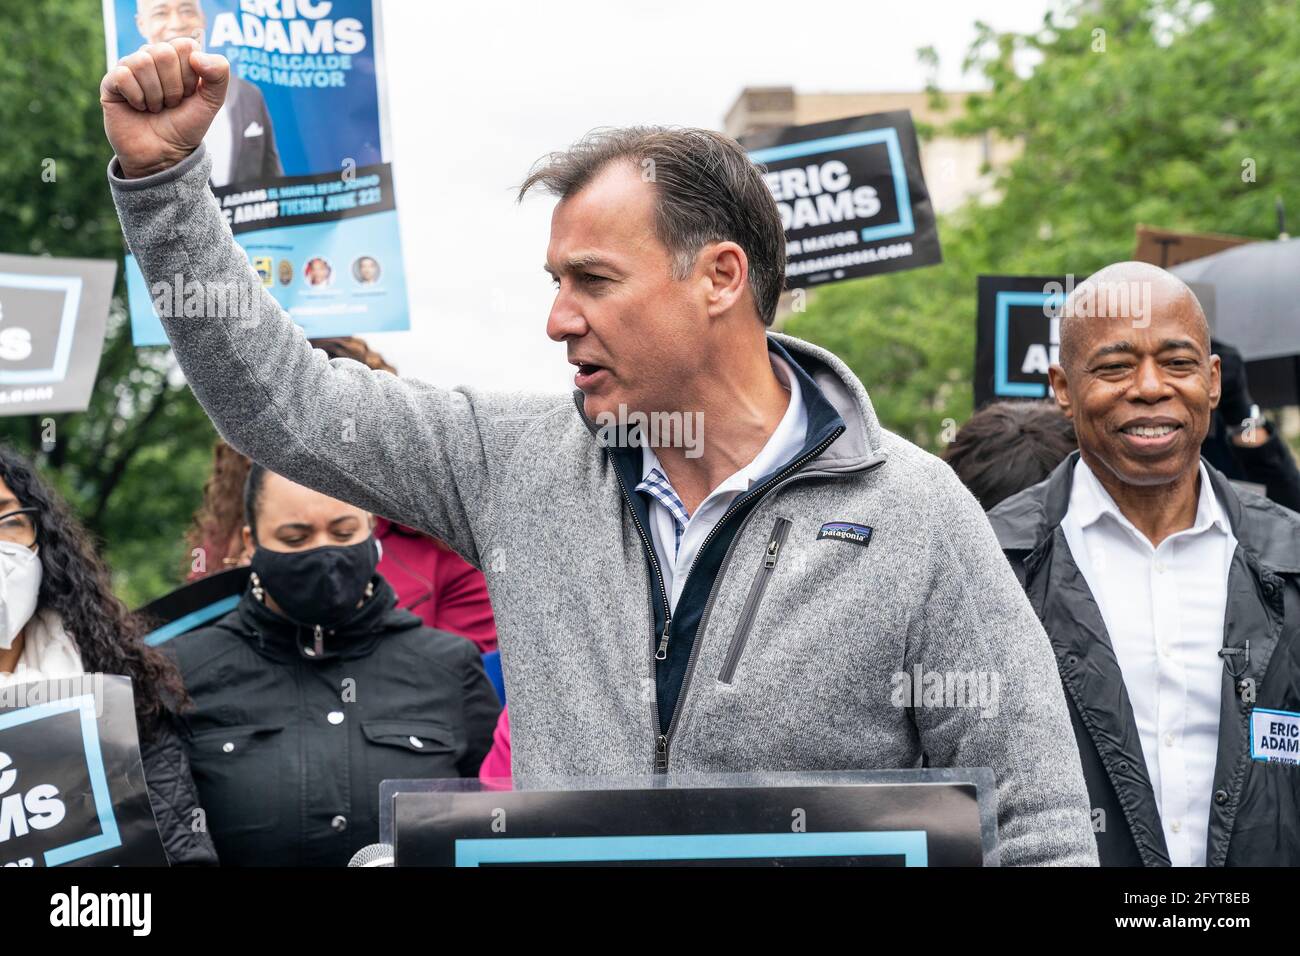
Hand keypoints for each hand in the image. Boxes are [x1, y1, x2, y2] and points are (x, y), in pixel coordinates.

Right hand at [100, 37, 228, 178]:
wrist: (164, 155)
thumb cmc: (186, 126)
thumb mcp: (211, 103)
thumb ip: (218, 76)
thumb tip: (197, 56)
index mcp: (175, 57)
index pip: (185, 46)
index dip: (190, 75)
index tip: (189, 94)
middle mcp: (151, 58)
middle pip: (162, 52)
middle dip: (173, 87)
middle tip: (171, 104)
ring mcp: (129, 68)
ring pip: (142, 62)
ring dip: (155, 95)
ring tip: (155, 108)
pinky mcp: (111, 82)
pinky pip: (123, 75)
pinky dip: (137, 97)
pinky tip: (138, 107)